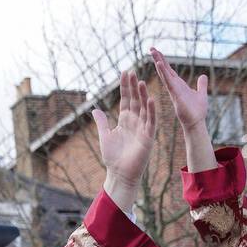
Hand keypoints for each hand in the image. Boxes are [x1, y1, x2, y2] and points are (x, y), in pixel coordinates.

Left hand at [93, 69, 156, 209]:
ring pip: (143, 108)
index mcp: (125, 120)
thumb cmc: (113, 157)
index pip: (126, 99)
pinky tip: (150, 99)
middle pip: (135, 100)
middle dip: (133, 86)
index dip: (125, 87)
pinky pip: (151, 121)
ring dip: (143, 95)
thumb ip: (102, 122)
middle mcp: (135, 122)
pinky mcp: (148, 137)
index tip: (124, 72)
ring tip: (140, 82)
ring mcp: (142, 128)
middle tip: (132, 71)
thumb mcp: (104, 136)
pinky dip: (151, 111)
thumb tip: (95, 110)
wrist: (119, 174)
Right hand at [150, 46, 206, 126]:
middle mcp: (174, 86)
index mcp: (178, 85)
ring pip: (164, 73)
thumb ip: (201, 85)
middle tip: (151, 48)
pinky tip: (159, 64)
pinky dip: (163, 72)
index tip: (157, 52)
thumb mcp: (201, 94)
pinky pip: (168, 81)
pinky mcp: (175, 94)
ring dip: (158, 62)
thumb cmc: (197, 111)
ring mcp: (173, 90)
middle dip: (158, 58)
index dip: (163, 61)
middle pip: (164, 70)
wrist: (196, 123)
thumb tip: (203, 76)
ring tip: (153, 52)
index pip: (169, 71)